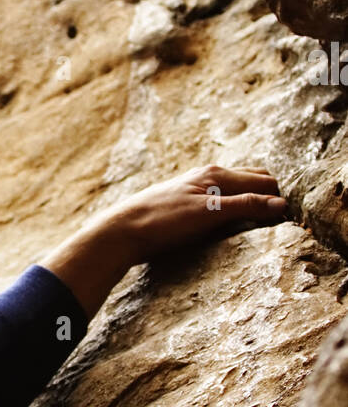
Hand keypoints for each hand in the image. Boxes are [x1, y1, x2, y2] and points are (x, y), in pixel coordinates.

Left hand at [104, 163, 288, 267]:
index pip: (265, 180)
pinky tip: (229, 226)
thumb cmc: (162, 222)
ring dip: (251, 204)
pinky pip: (220, 202)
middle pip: (253, 181)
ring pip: (236, 191)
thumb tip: (282, 205)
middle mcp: (207, 176)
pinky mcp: (186, 204)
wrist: (121, 232)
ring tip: (257, 227)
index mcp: (216, 174)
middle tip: (276, 225)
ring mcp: (196, 189)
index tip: (285, 224)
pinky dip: (233, 211)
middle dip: (268, 198)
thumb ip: (245, 206)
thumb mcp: (208, 214)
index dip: (278, 200)